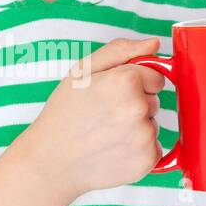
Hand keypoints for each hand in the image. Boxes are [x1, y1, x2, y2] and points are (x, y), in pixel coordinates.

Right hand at [23, 35, 167, 201]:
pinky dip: (137, 151)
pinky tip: (112, 150)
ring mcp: (144, 137)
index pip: (155, 77)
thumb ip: (121, 50)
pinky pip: (153, 149)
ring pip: (152, 125)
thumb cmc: (63, 114)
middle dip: (134, 105)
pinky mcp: (147, 161)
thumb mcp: (82, 71)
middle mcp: (139, 108)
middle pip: (154, 102)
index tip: (111, 94)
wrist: (50, 161)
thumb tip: (154, 44)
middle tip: (103, 116)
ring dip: (135, 129)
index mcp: (125, 80)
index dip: (134, 84)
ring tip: (104, 135)